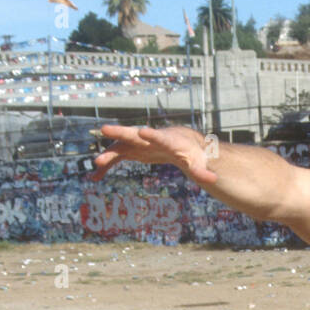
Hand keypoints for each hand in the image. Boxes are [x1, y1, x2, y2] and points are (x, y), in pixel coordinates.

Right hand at [92, 124, 214, 182]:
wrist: (181, 143)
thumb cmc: (191, 153)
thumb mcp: (198, 164)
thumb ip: (202, 171)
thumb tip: (213, 179)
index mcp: (166, 140)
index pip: (159, 136)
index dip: (152, 135)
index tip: (144, 132)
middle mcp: (149, 138)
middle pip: (133, 135)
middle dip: (120, 132)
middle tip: (105, 129)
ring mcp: (138, 143)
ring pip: (121, 148)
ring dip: (108, 156)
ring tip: (97, 166)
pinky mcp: (132, 151)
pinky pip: (117, 158)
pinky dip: (107, 167)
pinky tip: (96, 178)